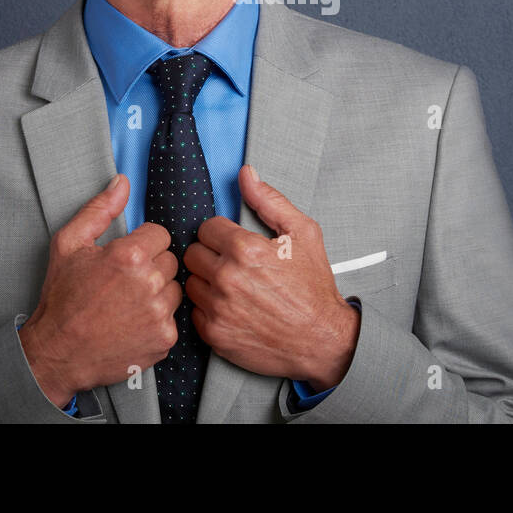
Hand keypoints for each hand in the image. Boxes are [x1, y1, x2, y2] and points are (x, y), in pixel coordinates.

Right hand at [19, 174, 181, 405]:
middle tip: (123, 282)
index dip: (141, 245)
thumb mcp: (69, 244)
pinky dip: (157, 320)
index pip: (160, 234)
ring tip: (127, 303)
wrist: (56, 352)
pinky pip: (173, 317)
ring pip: (174, 289)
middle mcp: (150, 283)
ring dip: (157, 293)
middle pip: (170, 261)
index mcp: (130, 255)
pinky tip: (132, 323)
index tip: (124, 260)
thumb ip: (100, 209)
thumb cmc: (61, 298)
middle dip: (151, 267)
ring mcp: (159, 313)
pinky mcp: (165, 338)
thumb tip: (122, 182)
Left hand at [184, 165, 359, 390]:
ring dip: (207, 282)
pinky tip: (231, 308)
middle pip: (192, 254)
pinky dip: (209, 309)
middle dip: (210, 255)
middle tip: (233, 265)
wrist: (322, 339)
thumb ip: (269, 200)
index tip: (236, 244)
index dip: (222, 234)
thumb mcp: (302, 233)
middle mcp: (227, 278)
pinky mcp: (215, 335)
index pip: (206, 228)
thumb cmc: (313, 286)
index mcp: (245, 249)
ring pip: (190, 283)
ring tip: (233, 287)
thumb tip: (246, 174)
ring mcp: (219, 308)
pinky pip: (194, 312)